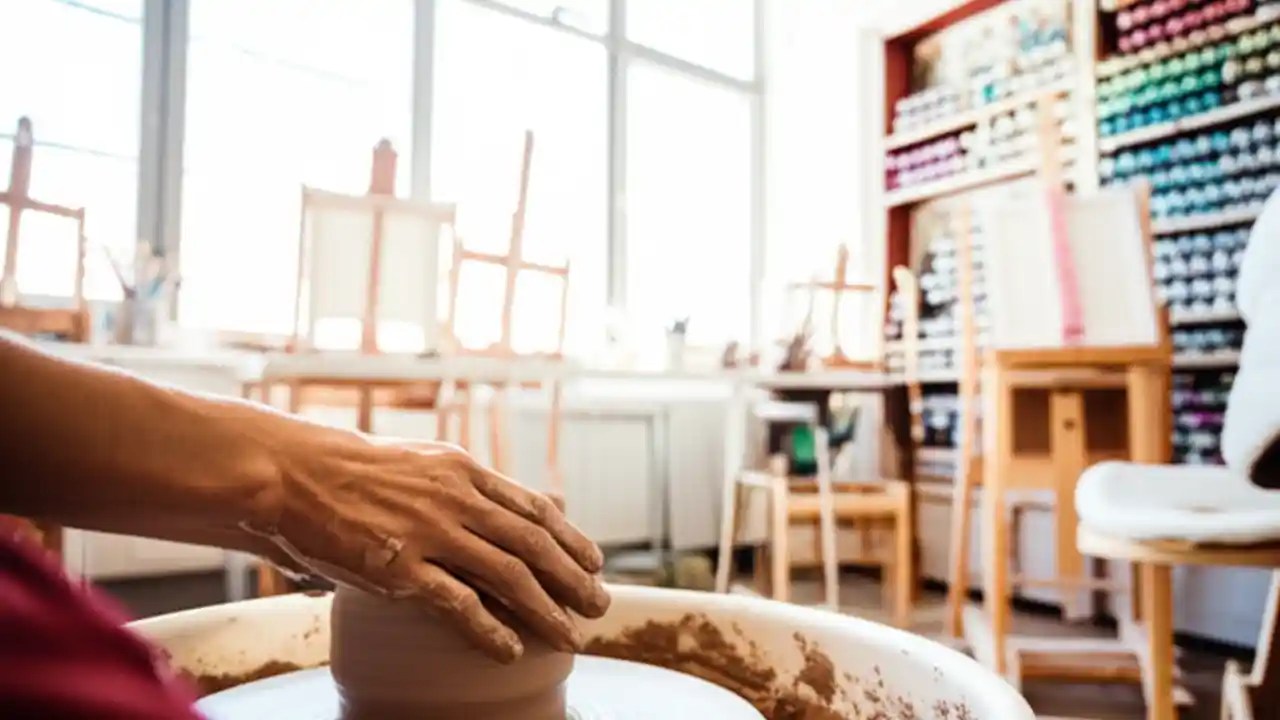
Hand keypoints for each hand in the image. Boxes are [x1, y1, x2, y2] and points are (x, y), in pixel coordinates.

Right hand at [247, 432, 608, 662]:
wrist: (292, 471)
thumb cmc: (348, 470)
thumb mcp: (419, 462)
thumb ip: (457, 484)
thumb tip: (490, 504)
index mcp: (463, 471)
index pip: (534, 508)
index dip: (570, 537)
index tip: (594, 561)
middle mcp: (457, 499)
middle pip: (533, 544)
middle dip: (573, 578)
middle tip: (599, 604)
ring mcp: (431, 533)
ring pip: (509, 575)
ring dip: (547, 609)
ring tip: (570, 636)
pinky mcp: (401, 567)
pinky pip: (458, 604)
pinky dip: (491, 630)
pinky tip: (510, 651)